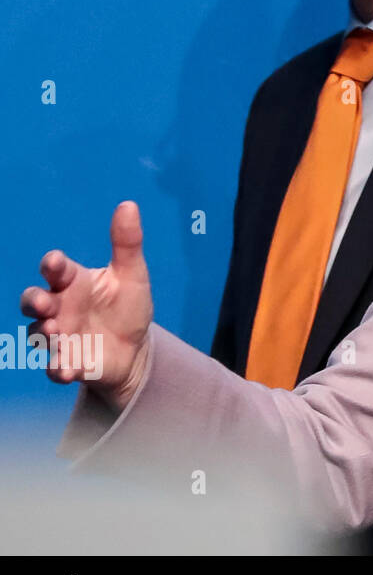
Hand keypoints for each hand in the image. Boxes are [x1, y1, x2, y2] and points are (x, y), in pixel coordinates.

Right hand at [20, 201, 153, 409]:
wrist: (136, 348)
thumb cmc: (127, 306)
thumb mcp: (132, 274)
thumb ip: (127, 243)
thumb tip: (128, 204)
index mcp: (74, 281)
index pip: (56, 268)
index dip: (53, 265)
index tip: (56, 263)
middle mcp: (60, 307)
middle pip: (33, 301)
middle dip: (34, 301)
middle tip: (45, 303)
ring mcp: (61, 335)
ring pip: (38, 333)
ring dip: (44, 333)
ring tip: (56, 331)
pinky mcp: (68, 362)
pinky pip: (55, 366)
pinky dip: (58, 368)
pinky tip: (67, 370)